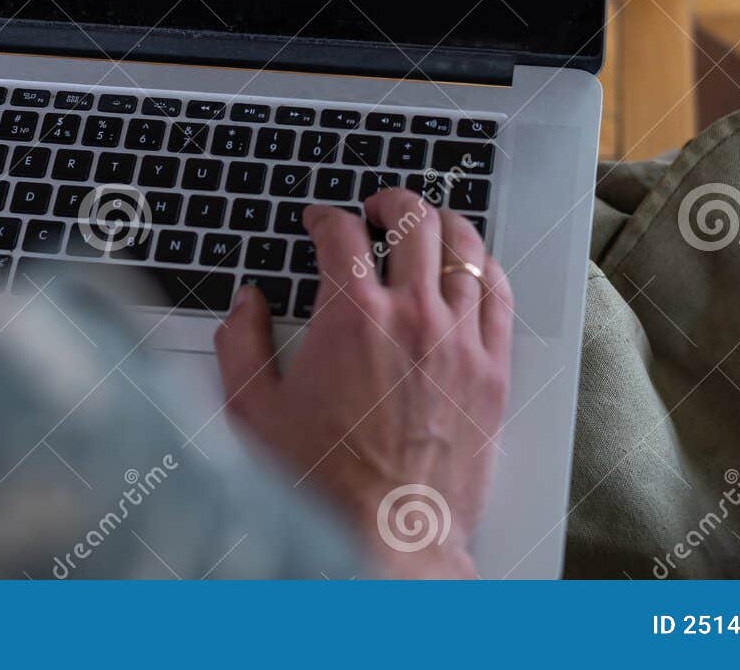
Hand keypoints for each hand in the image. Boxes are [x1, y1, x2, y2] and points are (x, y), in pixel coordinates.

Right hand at [214, 188, 513, 577]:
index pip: (340, 232)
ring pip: (463, 247)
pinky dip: (484, 266)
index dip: (324, 215)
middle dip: (388, 201)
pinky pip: (499, 294)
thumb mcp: (254, 412)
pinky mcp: (492, 370)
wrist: (389, 539)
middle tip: (375, 207)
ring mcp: (459, 340)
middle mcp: (411, 316)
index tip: (319, 221)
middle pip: (411, 221)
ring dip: (441, 223)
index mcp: (350, 317)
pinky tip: (472, 267)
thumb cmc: (323, 484)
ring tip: (427, 224)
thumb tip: (247, 304)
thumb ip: (241, 344)